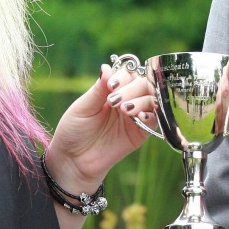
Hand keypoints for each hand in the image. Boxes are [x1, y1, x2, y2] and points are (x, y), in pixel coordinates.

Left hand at [45, 64, 154, 194]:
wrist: (73, 160)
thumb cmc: (74, 131)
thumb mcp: (83, 107)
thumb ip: (98, 89)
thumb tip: (107, 67)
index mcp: (111, 90)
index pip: (127, 74)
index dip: (123, 76)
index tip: (111, 85)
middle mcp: (126, 99)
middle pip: (143, 83)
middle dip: (132, 88)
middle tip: (115, 100)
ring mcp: (134, 116)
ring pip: (151, 99)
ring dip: (141, 100)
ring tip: (124, 110)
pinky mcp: (141, 132)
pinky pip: (155, 120)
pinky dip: (150, 114)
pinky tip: (139, 116)